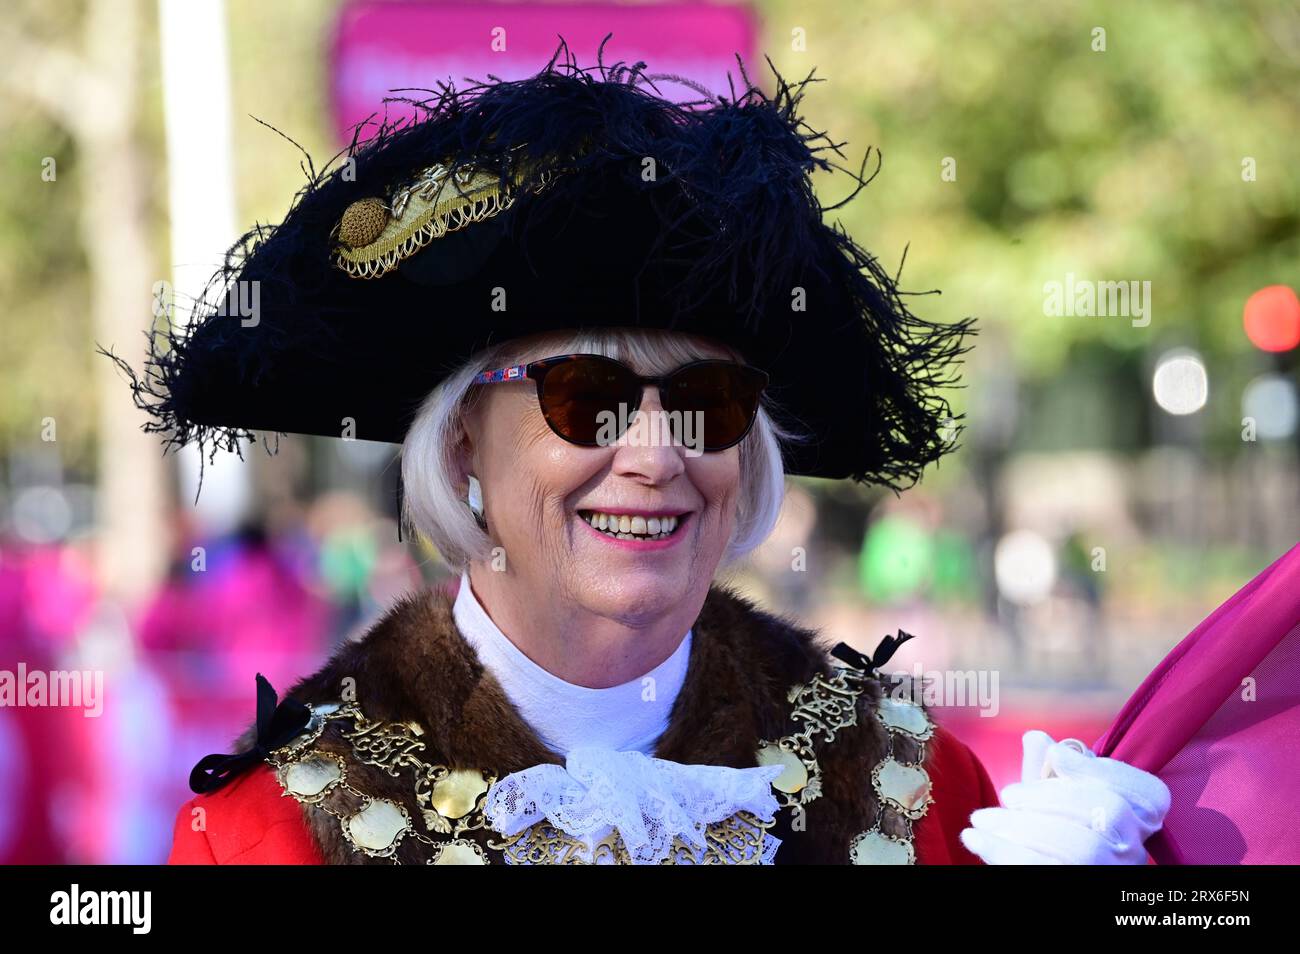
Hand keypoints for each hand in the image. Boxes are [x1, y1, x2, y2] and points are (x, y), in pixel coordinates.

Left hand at [959, 730, 1170, 863]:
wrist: (1045, 863)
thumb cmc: (1051, 831)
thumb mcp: (1050, 801)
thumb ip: (1047, 773)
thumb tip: (1036, 739)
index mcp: (1141, 823)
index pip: (1144, 794)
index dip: (1100, 770)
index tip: (1056, 758)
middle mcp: (1135, 852)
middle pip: (1109, 814)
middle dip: (1050, 797)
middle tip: (1006, 795)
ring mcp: (1112, 874)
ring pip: (1082, 848)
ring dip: (1020, 826)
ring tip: (981, 819)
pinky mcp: (1078, 890)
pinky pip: (1042, 869)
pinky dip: (1003, 851)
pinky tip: (974, 839)